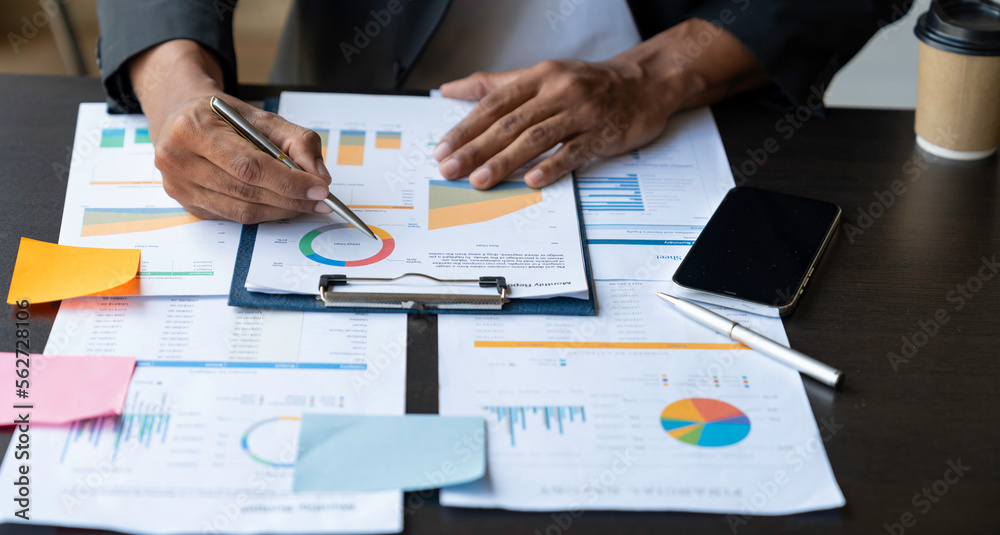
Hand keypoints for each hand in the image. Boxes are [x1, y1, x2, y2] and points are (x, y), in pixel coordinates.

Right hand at [131, 41, 332, 223]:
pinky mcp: (188, 205)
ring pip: (242, 210)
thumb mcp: (261, 116)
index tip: (320, 189)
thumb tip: (320, 176)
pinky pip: (234, 216)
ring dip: (280, 210)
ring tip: (305, 203)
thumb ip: (297, 140)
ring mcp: (179, 187)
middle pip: (247, 191)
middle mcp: (178, 160)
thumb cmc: (223, 116)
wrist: (181, 118)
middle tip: (320, 200)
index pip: (249, 166)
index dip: (288, 182)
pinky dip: (263, 213)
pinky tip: (280, 204)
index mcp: (193, 129)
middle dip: (291, 199)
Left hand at [433, 18, 766, 189]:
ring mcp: (581, 112)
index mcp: (539, 76)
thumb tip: (450, 88)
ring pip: (536, 138)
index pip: (494, 103)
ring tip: (480, 180)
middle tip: (451, 169)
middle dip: (476, 149)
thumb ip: (495, 85)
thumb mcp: (542, 74)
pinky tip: (531, 180)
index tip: (443, 148)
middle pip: (509, 123)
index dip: (466, 127)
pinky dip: (551, 166)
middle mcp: (557, 90)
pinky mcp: (602, 133)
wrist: (645, 83)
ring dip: (505, 161)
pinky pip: (573, 151)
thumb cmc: (588, 83)